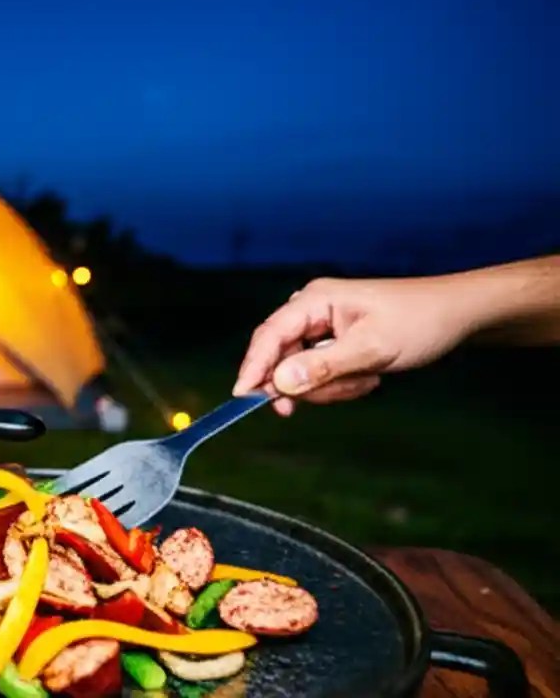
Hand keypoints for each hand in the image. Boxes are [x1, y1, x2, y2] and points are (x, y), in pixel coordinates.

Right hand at [231, 275, 473, 415]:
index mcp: (315, 301)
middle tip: (343, 391)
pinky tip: (368, 378)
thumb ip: (322, 367)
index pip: (269, 336)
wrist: (457, 316)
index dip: (253, 367)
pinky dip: (340, 383)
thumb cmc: (419, 323)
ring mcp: (322, 327)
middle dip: (308, 383)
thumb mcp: (371, 349)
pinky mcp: (335, 342)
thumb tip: (279, 383)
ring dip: (331, 386)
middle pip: (282, 358)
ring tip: (367, 380)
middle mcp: (312, 310)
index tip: (242, 398)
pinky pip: (320, 372)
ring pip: (302, 370)